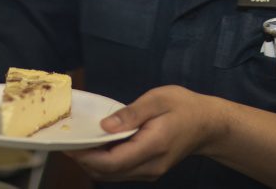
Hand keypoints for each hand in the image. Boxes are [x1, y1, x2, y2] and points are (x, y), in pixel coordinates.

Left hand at [68, 85, 224, 181]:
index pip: (112, 161)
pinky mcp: (148, 171)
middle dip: (84, 160)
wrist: (208, 125)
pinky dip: (105, 162)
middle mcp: (149, 167)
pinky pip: (120, 172)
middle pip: (108, 173)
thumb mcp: (158, 99)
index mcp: (152, 146)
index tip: (68, 144)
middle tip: (67, 140)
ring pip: (112, 176)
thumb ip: (131, 113)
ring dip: (93, 162)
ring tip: (79, 142)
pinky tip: (98, 146)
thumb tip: (104, 126)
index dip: (86, 156)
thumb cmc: (183, 107)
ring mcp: (150, 172)